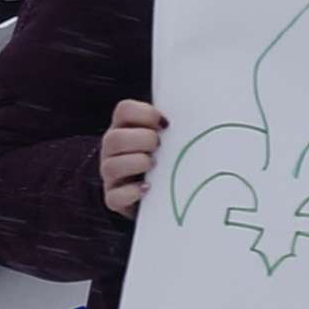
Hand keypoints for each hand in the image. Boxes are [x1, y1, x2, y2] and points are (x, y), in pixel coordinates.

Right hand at [95, 98, 165, 216]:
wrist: (164, 195)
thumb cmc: (170, 158)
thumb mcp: (170, 138)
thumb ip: (174, 126)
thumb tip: (199, 116)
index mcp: (124, 127)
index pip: (124, 110)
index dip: (145, 114)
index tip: (165, 125)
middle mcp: (111, 149)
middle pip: (114, 138)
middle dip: (142, 140)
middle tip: (159, 146)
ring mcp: (110, 175)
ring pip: (111, 166)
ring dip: (137, 163)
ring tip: (155, 166)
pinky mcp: (113, 199)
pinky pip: (115, 197)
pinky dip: (132, 192)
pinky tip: (149, 188)